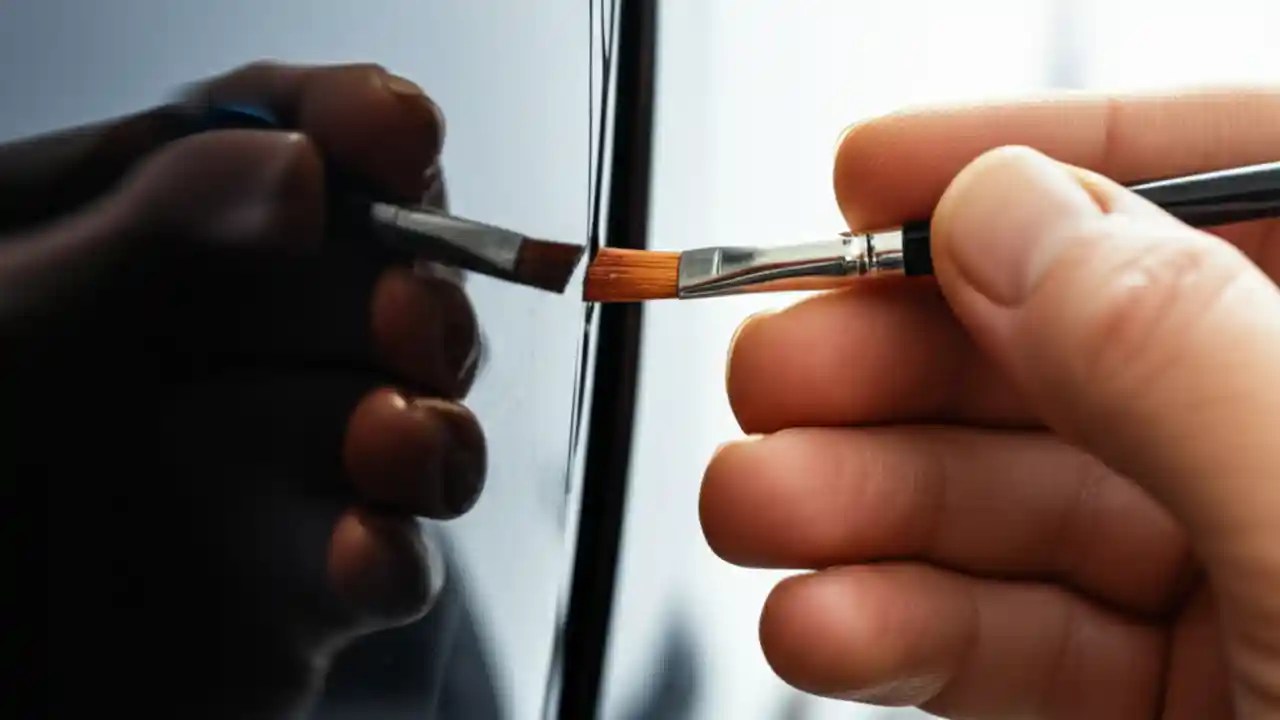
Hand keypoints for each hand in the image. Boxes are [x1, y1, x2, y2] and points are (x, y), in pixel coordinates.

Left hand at [7, 62, 485, 717]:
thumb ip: (138, 241)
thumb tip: (292, 167)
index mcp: (107, 254)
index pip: (245, 147)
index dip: (338, 125)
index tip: (395, 134)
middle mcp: (195, 355)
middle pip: (359, 280)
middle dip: (404, 290)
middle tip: (409, 318)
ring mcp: (253, 474)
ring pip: (401, 417)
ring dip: (425, 425)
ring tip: (396, 443)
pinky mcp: (294, 593)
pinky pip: (388, 561)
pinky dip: (395, 556)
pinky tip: (364, 552)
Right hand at [701, 89, 1279, 717]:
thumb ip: (1174, 353)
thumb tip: (1007, 213)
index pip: (1230, 179)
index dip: (1045, 155)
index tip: (876, 173)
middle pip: (1074, 348)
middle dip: (897, 361)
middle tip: (777, 369)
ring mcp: (1236, 581)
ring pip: (1017, 499)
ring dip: (859, 503)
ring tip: (756, 505)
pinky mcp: (1162, 701)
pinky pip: (1014, 639)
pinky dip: (899, 628)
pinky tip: (821, 619)